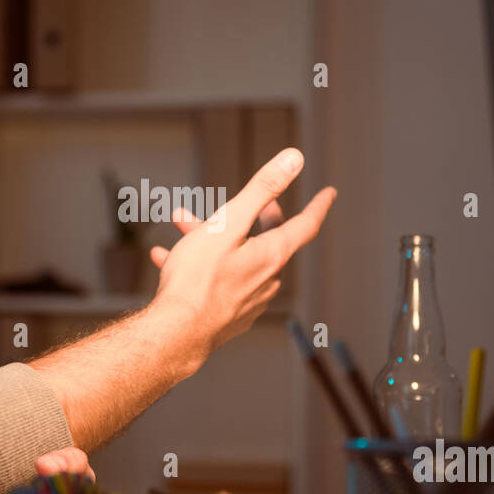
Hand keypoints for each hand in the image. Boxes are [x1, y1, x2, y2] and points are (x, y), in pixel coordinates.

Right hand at [147, 147, 335, 362]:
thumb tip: (294, 160)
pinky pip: (217, 282)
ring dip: (212, 238)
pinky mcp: (227, 315)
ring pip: (236, 258)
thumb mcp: (228, 222)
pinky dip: (197, 265)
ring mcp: (247, 300)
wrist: (175, 334)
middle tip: (253, 204)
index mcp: (271, 255)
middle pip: (268, 241)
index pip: (305, 226)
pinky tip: (165, 259)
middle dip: (253, 216)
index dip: (317, 206)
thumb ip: (261, 189)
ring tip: (181, 224)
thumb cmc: (197, 280)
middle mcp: (265, 279)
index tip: (328, 194)